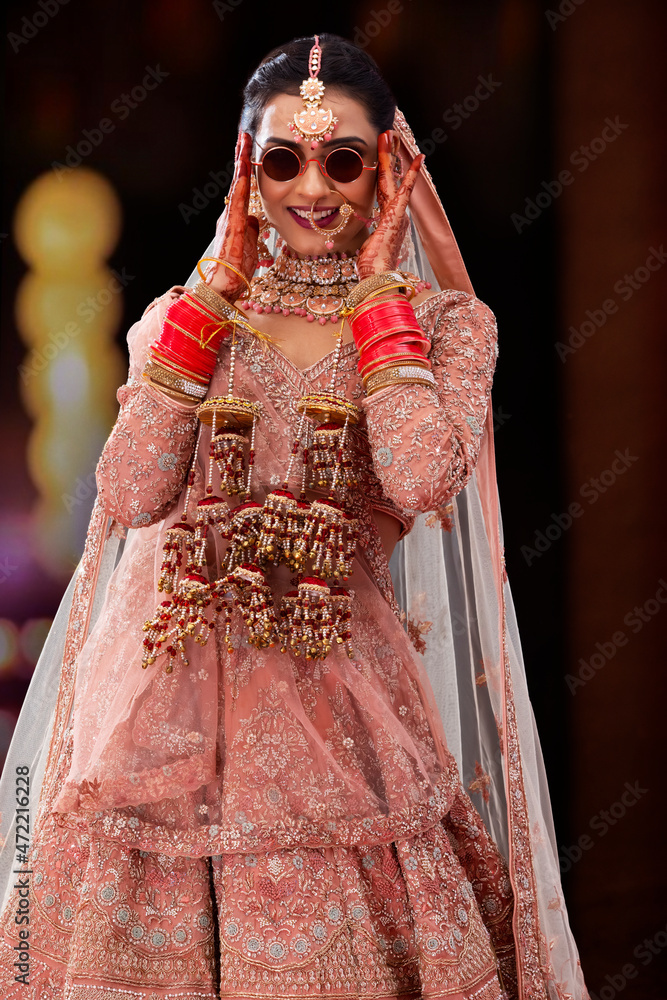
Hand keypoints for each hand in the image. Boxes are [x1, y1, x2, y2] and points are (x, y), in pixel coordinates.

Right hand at [206, 132, 258, 300]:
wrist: (221, 288)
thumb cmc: (234, 273)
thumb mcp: (249, 248)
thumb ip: (252, 231)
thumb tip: (257, 220)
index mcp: (235, 220)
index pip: (243, 190)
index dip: (246, 170)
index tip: (248, 150)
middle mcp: (229, 216)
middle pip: (237, 181)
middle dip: (240, 158)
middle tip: (244, 135)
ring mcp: (229, 219)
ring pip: (236, 186)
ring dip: (240, 164)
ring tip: (243, 143)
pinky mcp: (232, 226)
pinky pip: (238, 200)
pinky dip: (241, 184)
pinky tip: (245, 170)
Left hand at [356, 131, 423, 279]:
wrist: (378, 278)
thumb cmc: (371, 270)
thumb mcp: (365, 249)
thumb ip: (367, 240)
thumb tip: (364, 242)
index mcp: (388, 222)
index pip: (386, 192)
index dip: (387, 174)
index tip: (387, 158)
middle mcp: (396, 215)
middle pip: (390, 179)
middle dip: (388, 157)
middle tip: (388, 134)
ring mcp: (398, 214)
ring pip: (392, 179)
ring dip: (390, 157)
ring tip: (389, 135)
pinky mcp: (397, 215)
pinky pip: (404, 189)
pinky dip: (409, 174)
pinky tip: (417, 158)